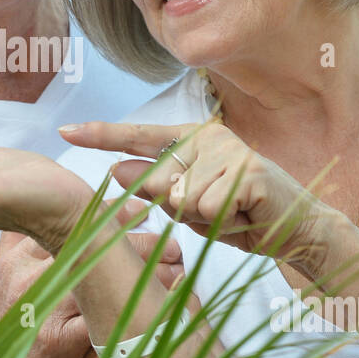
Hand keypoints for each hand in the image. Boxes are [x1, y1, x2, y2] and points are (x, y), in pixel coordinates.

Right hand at [0, 209, 183, 357]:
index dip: (108, 211)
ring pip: (101, 273)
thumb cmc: (3, 329)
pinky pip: (106, 317)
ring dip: (144, 268)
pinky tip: (161, 307)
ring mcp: (41, 303)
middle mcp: (27, 272)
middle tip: (171, 242)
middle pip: (90, 240)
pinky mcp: (57, 339)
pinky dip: (138, 309)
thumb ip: (20, 244)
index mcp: (16, 254)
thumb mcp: (3, 278)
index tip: (139, 209)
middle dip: (136, 237)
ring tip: (174, 266)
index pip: (66, 218)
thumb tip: (43, 210)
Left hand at [60, 121, 339, 275]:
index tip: (64, 129)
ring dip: (204, 218)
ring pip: (182, 200)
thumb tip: (113, 168)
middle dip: (178, 208)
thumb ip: (154, 186)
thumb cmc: (239, 215)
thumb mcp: (189, 204)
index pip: (137, 135)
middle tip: (214, 210)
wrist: (294, 228)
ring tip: (232, 212)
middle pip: (158, 181)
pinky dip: (224, 221)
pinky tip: (246, 213)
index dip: (100, 133)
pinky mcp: (249, 171)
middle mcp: (208, 136)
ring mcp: (230, 150)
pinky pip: (208, 208)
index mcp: (190, 139)